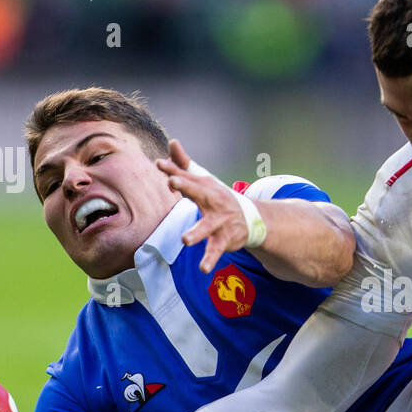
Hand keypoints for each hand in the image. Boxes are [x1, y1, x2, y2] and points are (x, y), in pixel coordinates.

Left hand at [157, 139, 251, 272]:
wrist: (252, 219)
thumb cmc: (219, 198)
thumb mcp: (204, 180)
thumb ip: (185, 164)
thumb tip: (173, 142)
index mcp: (206, 187)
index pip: (187, 177)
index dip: (174, 170)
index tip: (159, 165)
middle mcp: (214, 202)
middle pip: (199, 193)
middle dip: (187, 187)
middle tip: (172, 182)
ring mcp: (220, 221)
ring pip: (207, 227)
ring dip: (197, 233)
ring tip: (185, 240)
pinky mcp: (224, 239)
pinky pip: (215, 250)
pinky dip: (210, 260)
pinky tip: (203, 269)